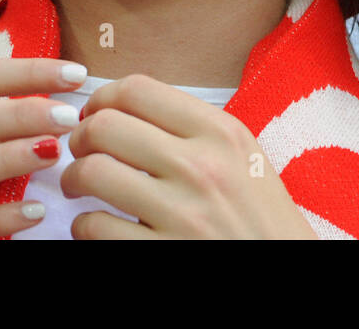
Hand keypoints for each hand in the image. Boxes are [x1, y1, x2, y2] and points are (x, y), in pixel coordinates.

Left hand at [62, 74, 317, 238]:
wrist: (284, 268)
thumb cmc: (259, 214)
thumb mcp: (243, 155)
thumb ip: (193, 127)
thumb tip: (124, 108)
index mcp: (221, 132)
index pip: (138, 90)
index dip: (102, 97)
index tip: (96, 112)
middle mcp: (201, 165)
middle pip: (106, 125)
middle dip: (81, 136)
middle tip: (82, 149)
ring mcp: (181, 212)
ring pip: (92, 172)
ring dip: (74, 178)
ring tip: (81, 185)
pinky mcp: (162, 252)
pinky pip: (94, 226)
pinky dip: (83, 224)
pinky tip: (96, 224)